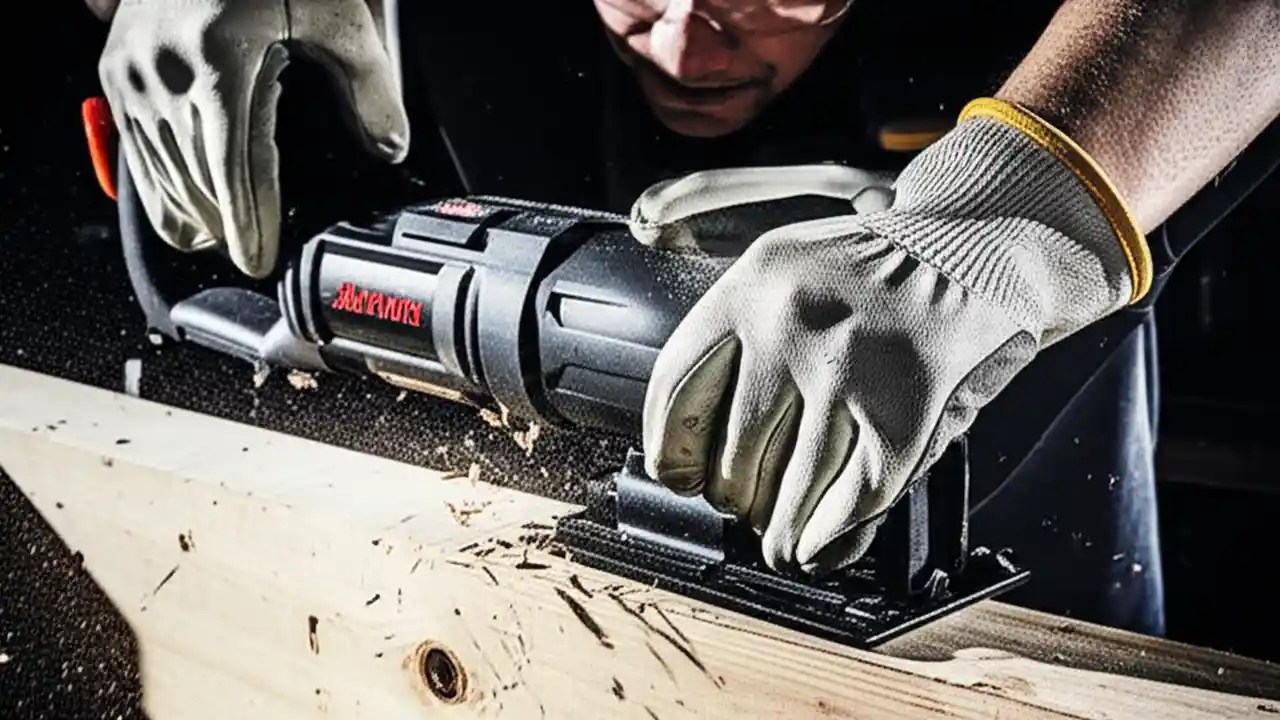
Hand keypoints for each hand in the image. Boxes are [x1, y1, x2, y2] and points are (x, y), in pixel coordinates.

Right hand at [97, 0, 409, 277]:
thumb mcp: (338, 13)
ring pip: (158, 169)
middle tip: (254, 255)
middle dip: (224, 225)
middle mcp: (163, 69)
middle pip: (194, 177)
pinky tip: (182, 213)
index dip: (248, 222)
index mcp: (219, 59)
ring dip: (190, 213)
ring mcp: (131, 69)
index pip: (232, 167)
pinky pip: (132, 147)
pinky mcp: (115, 68)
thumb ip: (371, 83)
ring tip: (222, 243)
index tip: (261, 258)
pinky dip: (156, 186)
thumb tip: (391, 146)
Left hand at [634, 98, 1150, 575]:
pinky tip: (821, 543)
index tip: (678, 477)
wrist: (981, 241)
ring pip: (793, 488)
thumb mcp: (789, 271)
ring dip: (782, 533)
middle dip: (738, 499)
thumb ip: (739, 343)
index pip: (677, 390)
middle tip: (749, 508)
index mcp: (752, 284)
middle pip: (735, 454)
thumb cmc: (875, 271)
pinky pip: (855, 497)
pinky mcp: (909, 408)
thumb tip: (689, 452)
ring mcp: (852, 368)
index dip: (670, 451)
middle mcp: (792, 323)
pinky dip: (833, 533)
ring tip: (781, 544)